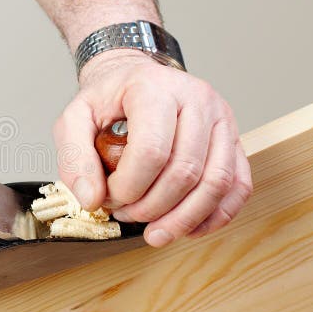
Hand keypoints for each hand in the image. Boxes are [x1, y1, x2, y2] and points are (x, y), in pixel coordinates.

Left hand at [53, 50, 252, 246]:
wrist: (135, 79)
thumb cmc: (108, 100)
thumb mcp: (74, 118)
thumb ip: (75, 157)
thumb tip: (91, 200)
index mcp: (154, 88)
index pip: (152, 150)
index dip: (129, 187)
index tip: (109, 198)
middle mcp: (196, 99)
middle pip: (185, 171)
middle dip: (151, 207)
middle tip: (126, 214)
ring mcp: (222, 119)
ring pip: (216, 183)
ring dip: (183, 219)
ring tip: (154, 232)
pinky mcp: (234, 139)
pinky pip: (238, 186)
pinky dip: (214, 215)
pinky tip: (187, 228)